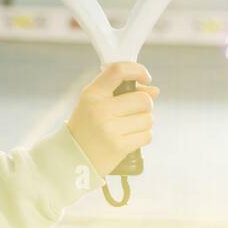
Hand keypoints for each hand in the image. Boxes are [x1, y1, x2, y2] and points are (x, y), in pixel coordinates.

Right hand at [66, 62, 158, 176]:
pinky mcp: (119, 146)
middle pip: (143, 99)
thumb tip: (155, 90)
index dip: (138, 70)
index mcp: (92, 94)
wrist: (72, 157)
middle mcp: (100, 108)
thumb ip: (122, 93)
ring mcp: (109, 128)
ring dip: (142, 124)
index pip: (119, 70)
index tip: (145, 77)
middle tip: (130, 114)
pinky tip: (127, 139)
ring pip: (148, 119)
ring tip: (125, 128)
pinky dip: (141, 137)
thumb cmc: (87, 126)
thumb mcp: (96, 104)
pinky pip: (147, 135)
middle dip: (144, 107)